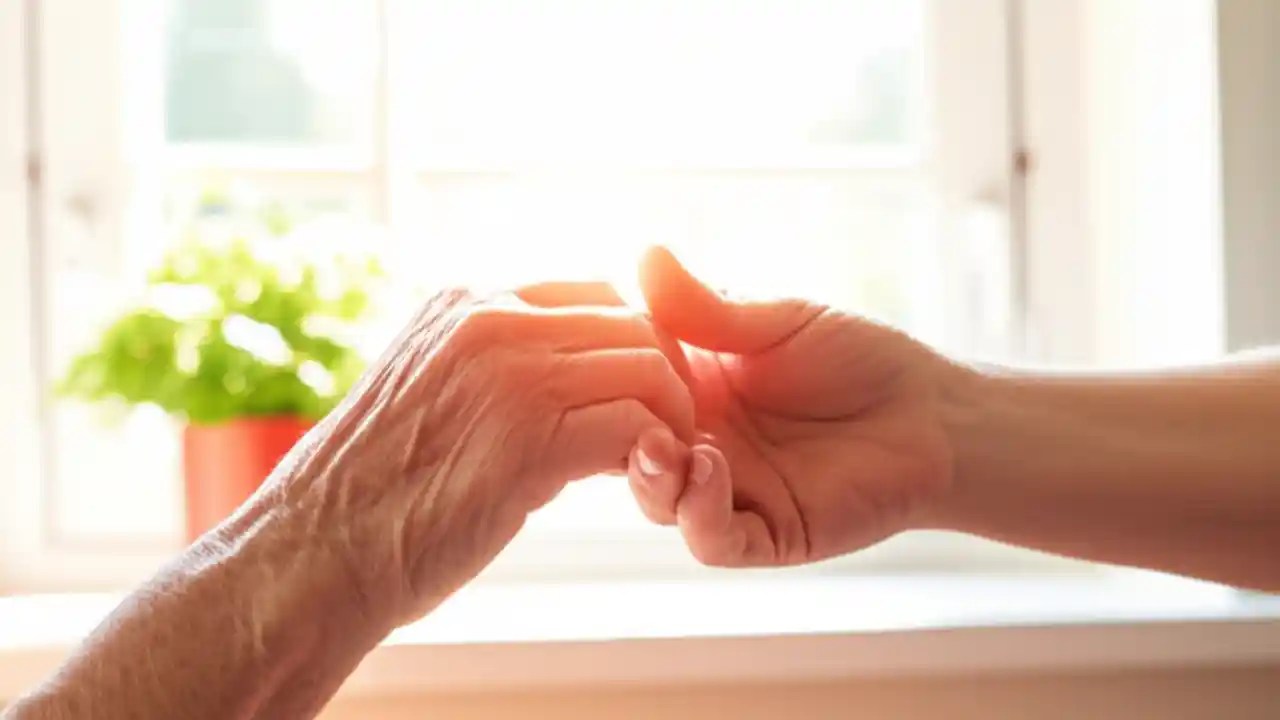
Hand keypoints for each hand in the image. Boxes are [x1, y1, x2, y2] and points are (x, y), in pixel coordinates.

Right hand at [257, 284, 693, 626]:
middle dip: (662, 378)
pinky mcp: (527, 440)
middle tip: (663, 434)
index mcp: (463, 303)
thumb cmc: (369, 491)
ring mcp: (508, 375)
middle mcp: (487, 320)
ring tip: (656, 462)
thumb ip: (486, 366)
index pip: (595, 293)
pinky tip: (638, 487)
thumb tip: (560, 374)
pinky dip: (654, 456)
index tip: (638, 397)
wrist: (312, 555)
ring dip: (668, 418)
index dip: (632, 346)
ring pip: (646, 367)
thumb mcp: (424, 391)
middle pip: (632, 324)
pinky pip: (635, 425)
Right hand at [628, 248, 968, 566]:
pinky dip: (698, 511)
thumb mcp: (778, 320)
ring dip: (651, 475)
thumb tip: (645, 256)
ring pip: (658, 500)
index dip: (608, 375)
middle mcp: (700, 442)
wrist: (932, 413)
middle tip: (626, 408)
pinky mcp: (765, 534)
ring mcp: (728, 491)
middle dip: (616, 433)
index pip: (624, 389)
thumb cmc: (859, 358)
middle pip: (628, 450)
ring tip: (664, 444)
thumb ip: (708, 306)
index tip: (602, 349)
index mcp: (693, 389)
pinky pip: (711, 539)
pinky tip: (711, 468)